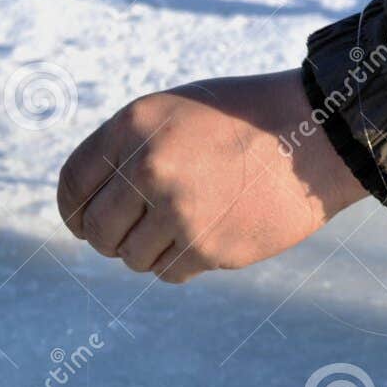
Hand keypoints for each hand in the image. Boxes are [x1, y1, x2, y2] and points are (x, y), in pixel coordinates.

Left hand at [56, 69, 365, 282]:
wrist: (314, 138)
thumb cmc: (241, 123)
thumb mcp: (174, 114)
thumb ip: (127, 151)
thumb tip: (86, 209)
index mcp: (134, 126)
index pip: (73, 185)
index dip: (73, 211)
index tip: (82, 223)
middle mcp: (150, 167)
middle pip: (98, 231)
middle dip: (108, 239)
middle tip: (128, 234)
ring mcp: (179, 211)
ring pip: (132, 258)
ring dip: (146, 251)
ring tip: (179, 227)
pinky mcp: (208, 248)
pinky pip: (168, 273)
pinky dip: (178, 263)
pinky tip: (203, 238)